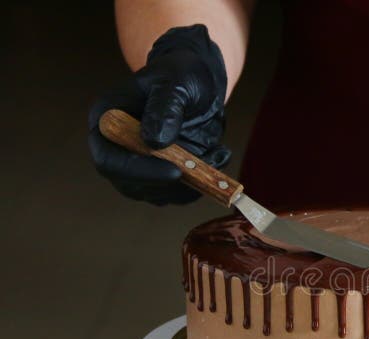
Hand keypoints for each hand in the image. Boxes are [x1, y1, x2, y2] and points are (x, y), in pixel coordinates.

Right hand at [88, 25, 230, 204]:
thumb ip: (165, 107)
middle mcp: (118, 147)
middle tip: (203, 171)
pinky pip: (178, 193)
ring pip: (156, 193)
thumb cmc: (181, 74)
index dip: (137, 171)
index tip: (174, 172)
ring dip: (190, 184)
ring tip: (217, 154)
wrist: (198, 83)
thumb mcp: (175, 82)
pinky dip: (202, 183)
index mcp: (108, 119)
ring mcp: (138, 164)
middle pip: (129, 184)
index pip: (108, 158)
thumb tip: (155, 141)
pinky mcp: (162, 174)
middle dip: (169, 184)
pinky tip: (219, 156)